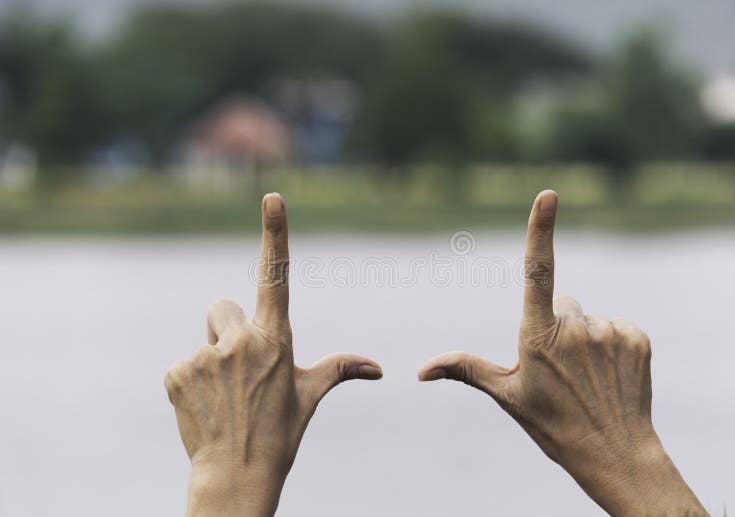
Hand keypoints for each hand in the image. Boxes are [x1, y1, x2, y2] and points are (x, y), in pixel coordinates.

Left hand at [165, 193, 382, 516]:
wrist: (237, 477)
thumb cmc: (280, 434)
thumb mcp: (311, 396)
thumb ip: (342, 369)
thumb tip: (380, 369)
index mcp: (276, 339)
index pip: (277, 276)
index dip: (276, 233)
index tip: (272, 196)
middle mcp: (240, 341)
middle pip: (222, 309)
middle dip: (227, 330)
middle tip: (237, 370)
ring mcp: (206, 357)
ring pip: (203, 339)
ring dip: (210, 360)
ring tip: (223, 397)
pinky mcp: (177, 373)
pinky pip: (181, 364)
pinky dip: (190, 382)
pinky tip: (204, 407)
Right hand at [418, 190, 706, 516]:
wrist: (614, 454)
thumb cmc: (553, 425)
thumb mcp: (506, 395)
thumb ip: (464, 370)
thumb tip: (420, 371)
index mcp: (538, 335)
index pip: (538, 272)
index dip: (540, 230)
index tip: (548, 195)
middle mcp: (576, 328)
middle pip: (562, 304)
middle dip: (558, 326)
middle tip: (561, 368)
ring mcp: (610, 332)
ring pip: (590, 318)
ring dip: (587, 338)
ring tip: (587, 377)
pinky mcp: (638, 338)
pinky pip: (618, 326)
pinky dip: (613, 345)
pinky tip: (610, 375)